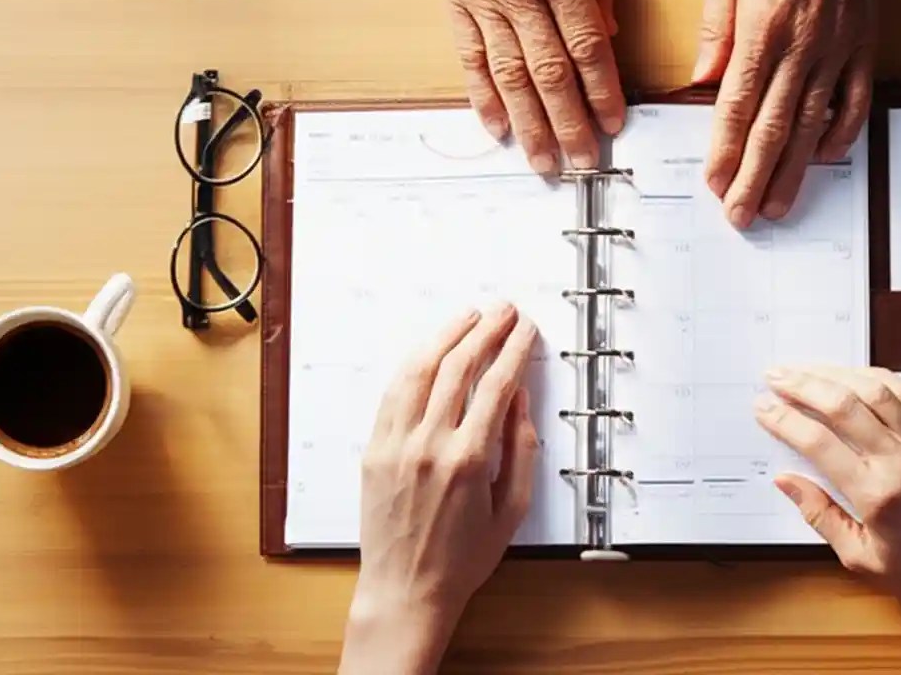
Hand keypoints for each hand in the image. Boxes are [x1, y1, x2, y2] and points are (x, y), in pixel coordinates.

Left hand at [339, 304, 538, 674]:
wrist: (406, 589)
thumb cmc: (463, 558)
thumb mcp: (511, 509)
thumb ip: (521, 450)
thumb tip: (520, 399)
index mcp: (469, 460)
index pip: (497, 385)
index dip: (514, 349)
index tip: (526, 329)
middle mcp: (429, 445)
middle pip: (459, 366)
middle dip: (485, 330)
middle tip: (504, 311)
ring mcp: (396, 444)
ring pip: (421, 369)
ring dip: (447, 335)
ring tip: (468, 315)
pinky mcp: (374, 449)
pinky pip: (394, 393)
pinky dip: (414, 364)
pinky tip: (430, 349)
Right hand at [436, 0, 625, 173]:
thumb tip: (607, 41)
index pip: (586, 46)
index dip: (602, 91)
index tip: (612, 125)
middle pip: (549, 72)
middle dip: (568, 124)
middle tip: (581, 162)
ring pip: (509, 75)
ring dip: (529, 125)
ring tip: (544, 161)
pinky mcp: (453, 1)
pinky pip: (470, 58)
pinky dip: (484, 98)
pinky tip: (499, 129)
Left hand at [695, 0, 875, 227]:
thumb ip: (715, 25)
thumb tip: (704, 75)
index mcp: (762, 29)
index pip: (737, 108)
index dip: (726, 153)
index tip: (716, 184)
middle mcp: (801, 46)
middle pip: (772, 129)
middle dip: (754, 179)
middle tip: (742, 214)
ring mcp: (837, 49)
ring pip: (811, 125)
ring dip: (793, 172)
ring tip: (778, 204)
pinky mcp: (864, 44)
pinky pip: (855, 101)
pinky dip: (841, 134)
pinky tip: (822, 158)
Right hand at [756, 366, 900, 673]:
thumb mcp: (860, 559)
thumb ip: (820, 515)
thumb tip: (785, 480)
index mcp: (875, 496)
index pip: (817, 442)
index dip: (783, 420)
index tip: (763, 407)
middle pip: (843, 406)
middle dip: (802, 386)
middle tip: (776, 376)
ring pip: (876, 391)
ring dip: (837, 374)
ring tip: (808, 369)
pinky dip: (880, 379)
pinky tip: (857, 375)